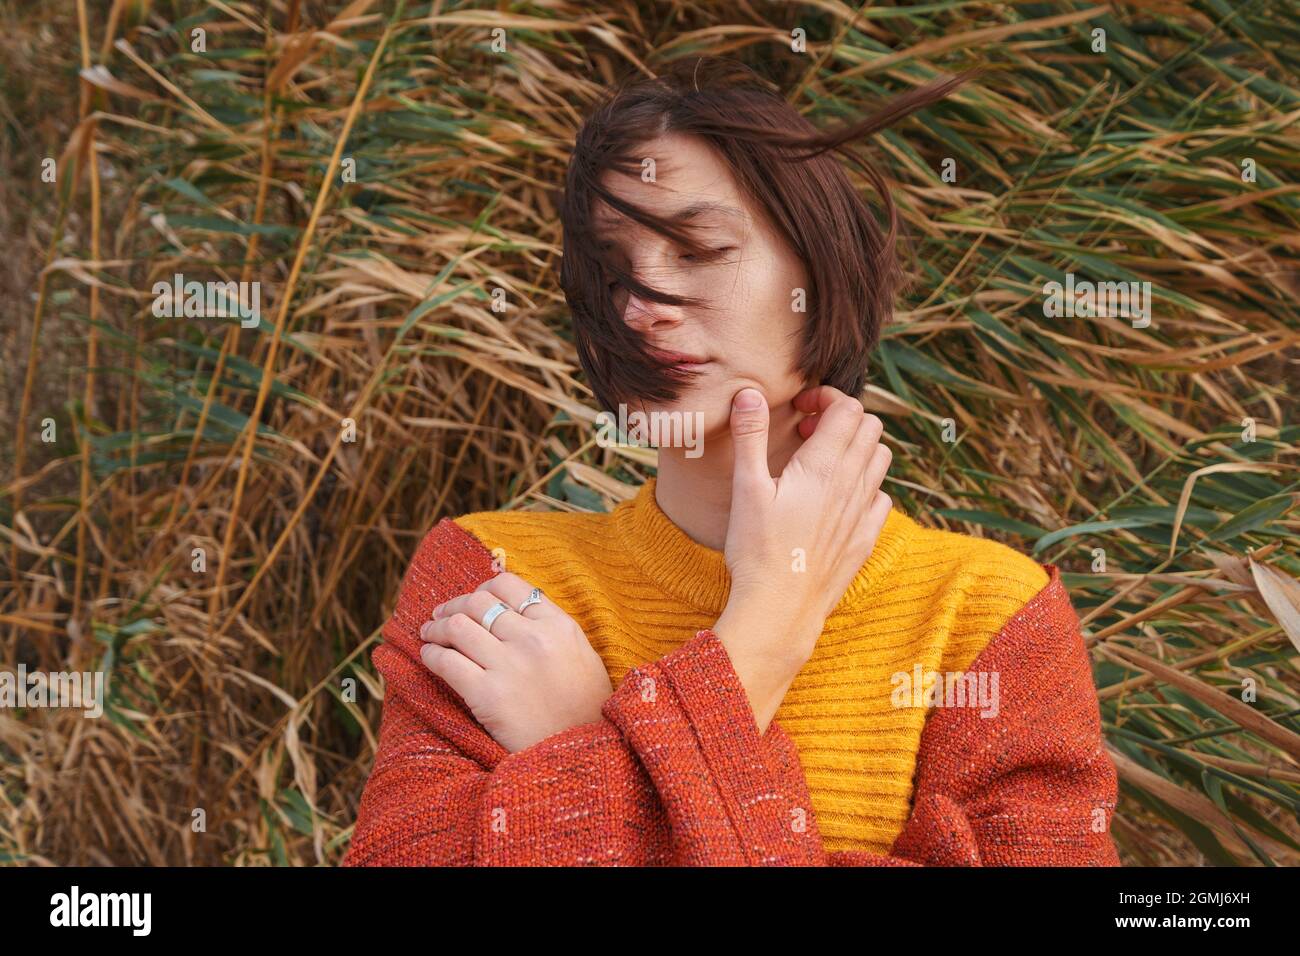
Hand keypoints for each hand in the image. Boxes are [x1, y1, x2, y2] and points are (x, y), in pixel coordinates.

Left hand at [418, 571, 612, 752]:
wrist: (581, 754)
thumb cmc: (586, 707)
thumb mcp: (582, 655)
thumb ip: (553, 628)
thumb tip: (516, 609)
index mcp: (558, 625)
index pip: (509, 586)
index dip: (483, 589)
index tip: (473, 600)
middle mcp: (533, 639)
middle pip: (477, 602)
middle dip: (453, 606)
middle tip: (441, 615)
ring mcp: (509, 665)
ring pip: (457, 626)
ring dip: (436, 628)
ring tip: (430, 634)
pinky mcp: (487, 695)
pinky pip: (447, 662)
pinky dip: (432, 655)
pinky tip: (429, 657)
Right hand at [712, 385, 892, 730]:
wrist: (780, 609)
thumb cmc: (757, 549)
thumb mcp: (745, 487)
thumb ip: (750, 435)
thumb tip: (749, 393)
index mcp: (824, 466)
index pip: (848, 408)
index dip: (826, 397)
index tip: (801, 409)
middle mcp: (852, 484)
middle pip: (870, 427)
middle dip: (843, 418)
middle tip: (808, 432)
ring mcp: (863, 512)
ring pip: (881, 459)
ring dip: (858, 448)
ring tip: (823, 460)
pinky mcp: (865, 538)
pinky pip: (882, 497)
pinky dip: (867, 485)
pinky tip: (839, 497)